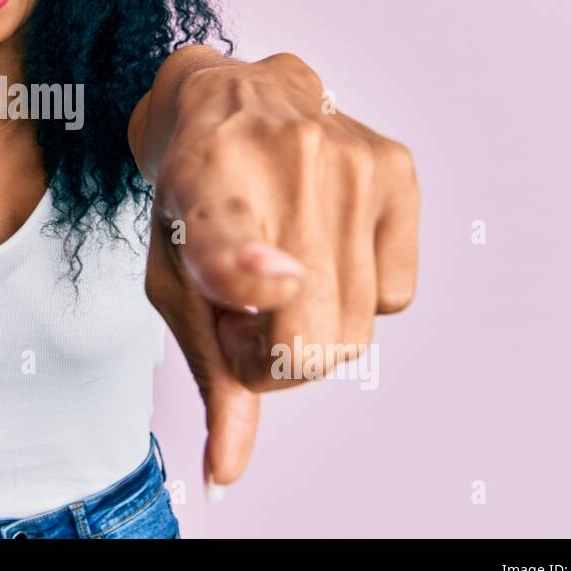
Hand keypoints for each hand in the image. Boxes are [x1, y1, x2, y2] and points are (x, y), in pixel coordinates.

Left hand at [143, 52, 419, 494]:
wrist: (228, 98)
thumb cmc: (193, 199)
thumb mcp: (172, 280)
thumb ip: (208, 370)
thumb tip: (227, 471)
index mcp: (202, 185)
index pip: (230, 240)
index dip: (247, 273)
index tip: (275, 284)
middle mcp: (282, 164)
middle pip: (312, 345)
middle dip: (275, 360)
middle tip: (246, 318)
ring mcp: (350, 160)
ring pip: (360, 331)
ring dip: (316, 331)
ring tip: (283, 281)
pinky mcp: (398, 166)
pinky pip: (398, 296)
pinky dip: (360, 294)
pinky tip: (324, 249)